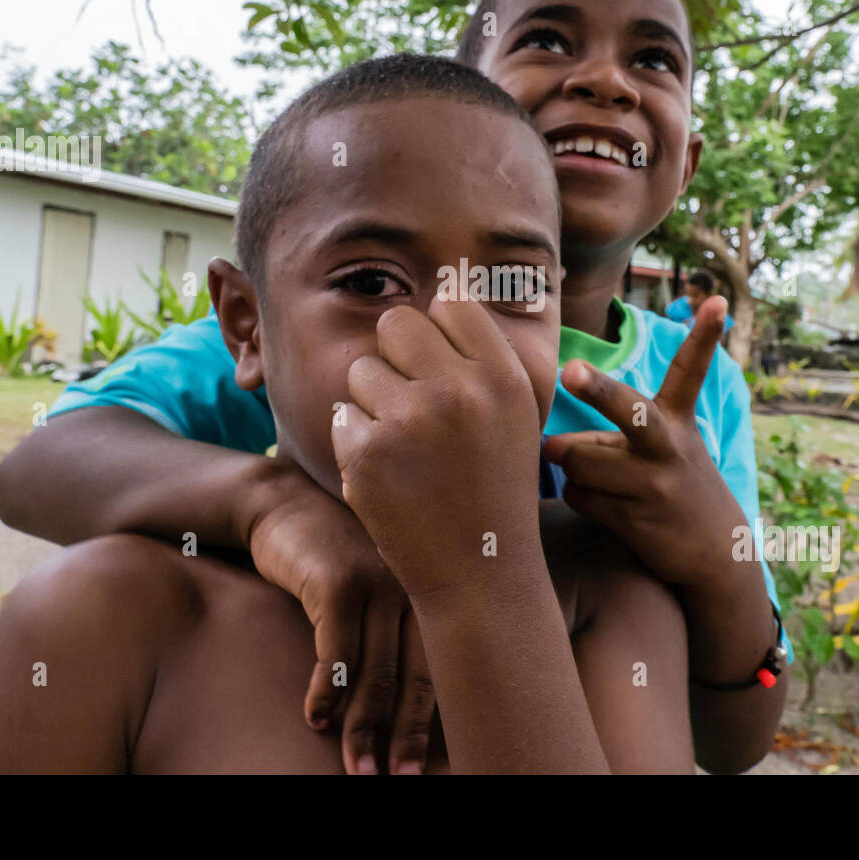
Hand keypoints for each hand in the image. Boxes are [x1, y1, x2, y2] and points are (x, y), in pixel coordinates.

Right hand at [248, 466, 434, 774]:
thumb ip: (396, 629)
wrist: (282, 503)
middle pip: (417, 676)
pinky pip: (336, 651)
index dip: (432, 723)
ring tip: (357, 770)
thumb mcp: (377, 584)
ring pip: (376, 672)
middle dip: (404, 736)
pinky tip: (315, 721)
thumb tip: (404, 706)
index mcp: (434, 586)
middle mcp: (416, 582)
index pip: (445, 666)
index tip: (422, 766)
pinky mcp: (338, 580)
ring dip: (363, 729)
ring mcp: (379, 579)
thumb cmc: (333, 554)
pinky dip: (327, 692)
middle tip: (395, 779)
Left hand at [330, 297, 544, 604]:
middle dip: (395, 356)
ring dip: (373, 403)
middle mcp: (458, 390)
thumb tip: (443, 290)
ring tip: (406, 446)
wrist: (480, 569)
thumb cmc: (496, 484)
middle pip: (395, 322)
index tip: (441, 362)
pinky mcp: (367, 453)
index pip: (451, 300)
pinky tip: (390, 474)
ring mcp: (409, 421)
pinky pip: (342, 416)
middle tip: (411, 398)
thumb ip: (483, 355)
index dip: (439, 329)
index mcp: (502, 375)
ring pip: (361, 370)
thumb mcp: (516, 413)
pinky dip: (357, 444)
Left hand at [542, 296, 745, 589]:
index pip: (690, 371)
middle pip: (629, 411)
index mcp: (675, 420)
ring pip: (580, 460)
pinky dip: (580, 497)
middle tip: (570, 370)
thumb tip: (549, 445)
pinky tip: (601, 504)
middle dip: (598, 389)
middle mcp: (668, 447)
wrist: (715, 553)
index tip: (716, 301)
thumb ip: (605, 435)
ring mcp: (655, 484)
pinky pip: (580, 496)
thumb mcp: (655, 450)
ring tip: (593, 476)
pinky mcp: (639, 519)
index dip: (704, 335)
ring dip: (571, 467)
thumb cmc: (669, 485)